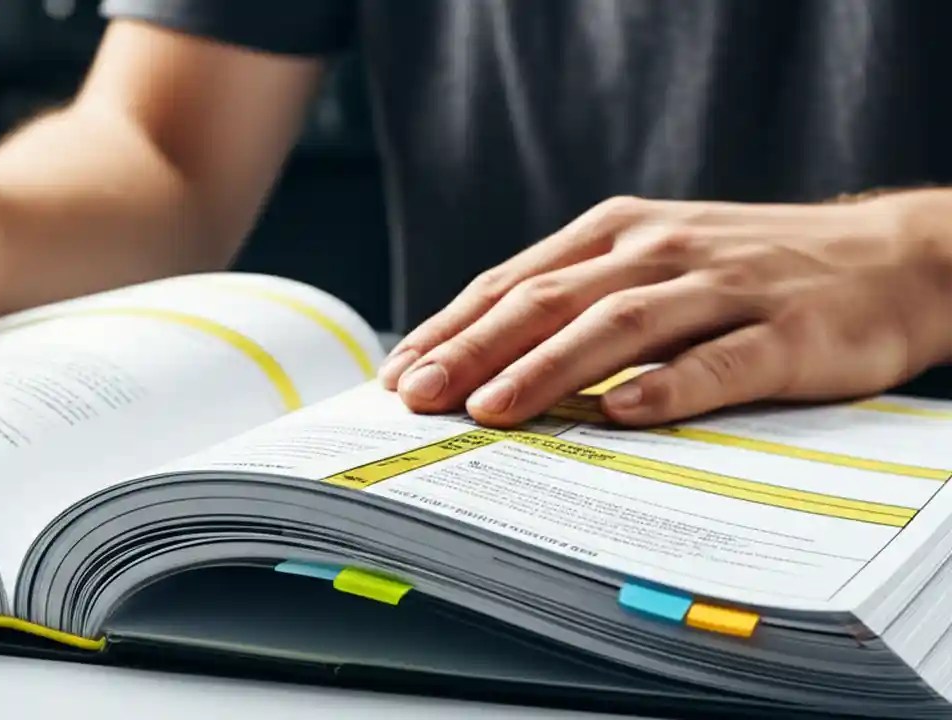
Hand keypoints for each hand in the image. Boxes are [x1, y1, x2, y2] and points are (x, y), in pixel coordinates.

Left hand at [379, 193, 951, 426]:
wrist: (890, 256)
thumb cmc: (749, 269)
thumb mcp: (654, 261)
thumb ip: (581, 297)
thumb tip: (484, 357)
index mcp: (618, 233)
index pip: (516, 283)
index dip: (452, 328)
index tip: (400, 373)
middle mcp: (662, 250)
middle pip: (550, 300)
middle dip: (475, 349)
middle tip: (418, 396)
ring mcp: (725, 287)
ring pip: (621, 326)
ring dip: (549, 368)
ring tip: (491, 409)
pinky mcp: (786, 331)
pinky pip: (720, 361)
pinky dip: (669, 387)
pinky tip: (622, 415)